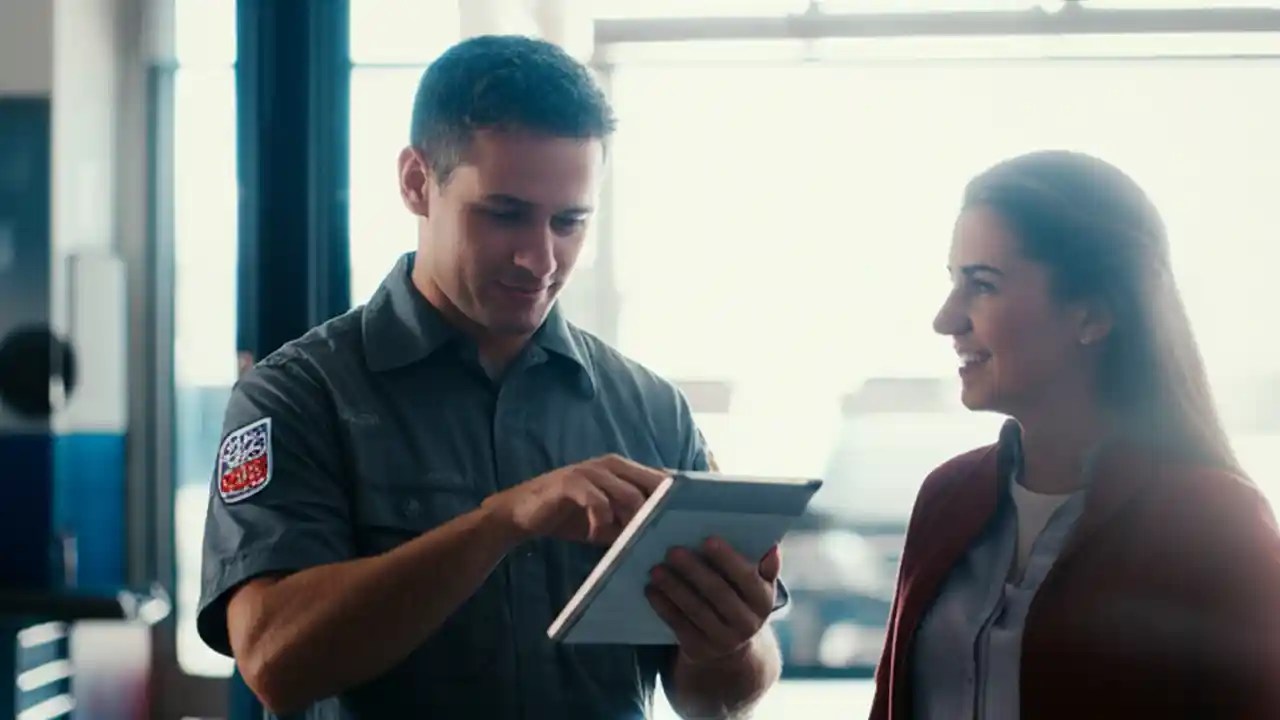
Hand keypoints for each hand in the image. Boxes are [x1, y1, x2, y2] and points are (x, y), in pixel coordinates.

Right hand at [481, 454, 667, 545]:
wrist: (523, 513)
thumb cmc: (570, 517)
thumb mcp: (608, 522)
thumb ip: (632, 524)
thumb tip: (664, 540)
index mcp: (624, 470)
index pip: (662, 478)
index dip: (679, 497)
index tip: (691, 520)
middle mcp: (612, 464)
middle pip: (652, 484)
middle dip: (660, 512)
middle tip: (660, 538)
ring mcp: (591, 470)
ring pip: (628, 494)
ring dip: (632, 522)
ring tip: (626, 541)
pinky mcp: (572, 481)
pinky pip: (598, 502)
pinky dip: (602, 522)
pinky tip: (596, 535)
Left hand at [646, 537, 781, 664]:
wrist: (732, 651)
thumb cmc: (741, 602)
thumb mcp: (758, 588)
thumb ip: (766, 567)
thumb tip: (772, 547)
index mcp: (763, 602)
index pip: (746, 578)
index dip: (727, 559)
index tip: (707, 539)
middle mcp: (747, 624)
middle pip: (717, 593)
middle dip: (694, 571)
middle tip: (673, 551)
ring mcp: (723, 641)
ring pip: (695, 610)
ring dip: (674, 587)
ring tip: (657, 568)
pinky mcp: (699, 650)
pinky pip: (678, 625)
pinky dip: (663, 606)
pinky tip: (651, 589)